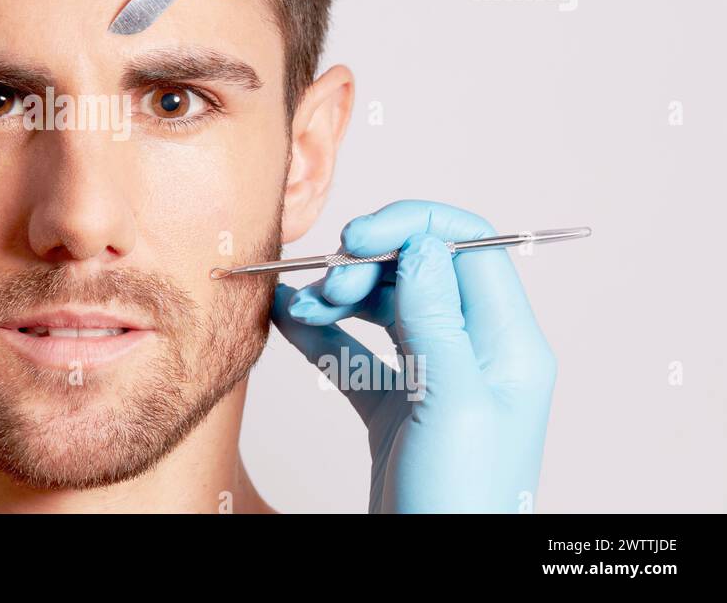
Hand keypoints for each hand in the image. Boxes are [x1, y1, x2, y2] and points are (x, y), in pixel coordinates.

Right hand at [271, 200, 556, 511]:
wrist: (435, 573)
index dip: (410, 228)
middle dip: (364, 266)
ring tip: (298, 306)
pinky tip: (288, 319)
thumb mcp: (454, 402)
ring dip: (338, 295)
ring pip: (384, 307)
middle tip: (327, 288)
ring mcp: (433, 378)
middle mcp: (474, 352)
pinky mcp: (397, 407)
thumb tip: (421, 243)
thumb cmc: (461, 501)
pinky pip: (356, 351)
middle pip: (418, 271)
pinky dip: (321, 331)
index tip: (356, 237)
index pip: (467, 246)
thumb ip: (437, 318)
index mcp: (506, 344)